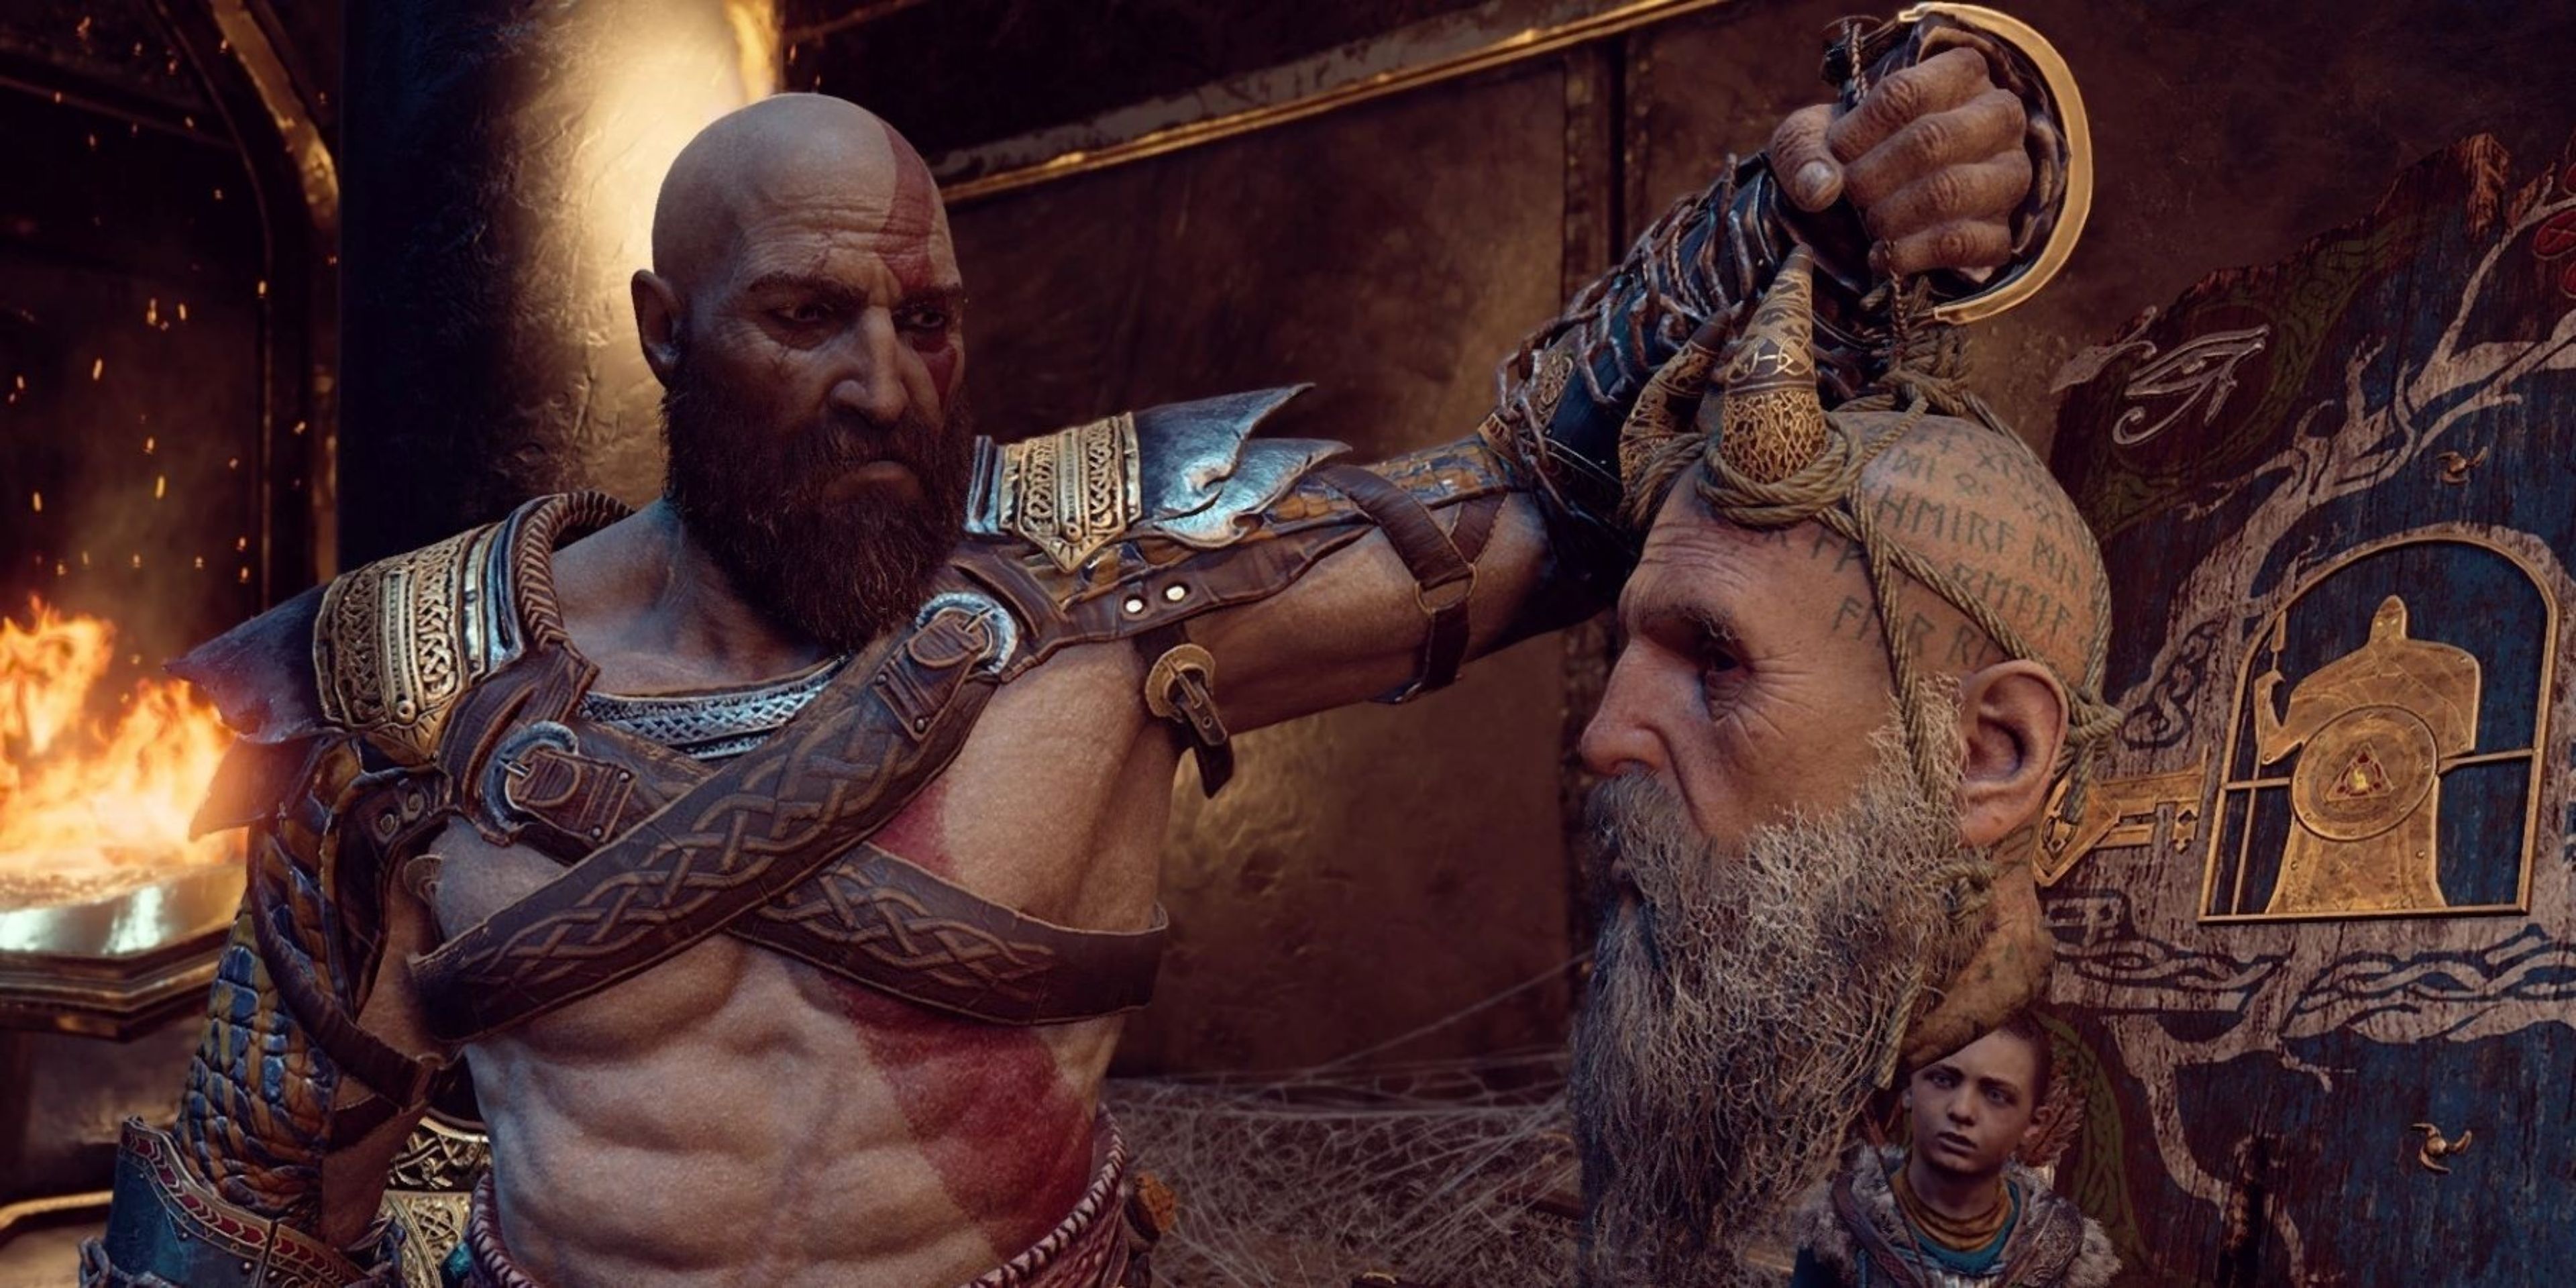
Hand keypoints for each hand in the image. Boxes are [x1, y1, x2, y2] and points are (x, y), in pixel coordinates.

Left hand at [1769, 47, 2030, 276]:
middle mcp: (1998, 116)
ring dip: (1891, 215)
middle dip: (1873, 176)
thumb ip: (1804, 152)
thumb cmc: (1853, 151)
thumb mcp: (1816, 137)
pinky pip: (1963, 244)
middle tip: (1851, 194)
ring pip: (1951, 190)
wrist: (1881, 202)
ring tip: (1868, 225)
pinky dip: (1912, 255)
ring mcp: (2009, 174)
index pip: (1905, 93)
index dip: (1857, 131)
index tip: (1836, 152)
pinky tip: (1884, 257)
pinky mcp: (2003, 230)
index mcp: (1959, 73)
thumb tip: (1820, 188)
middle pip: (1932, 139)